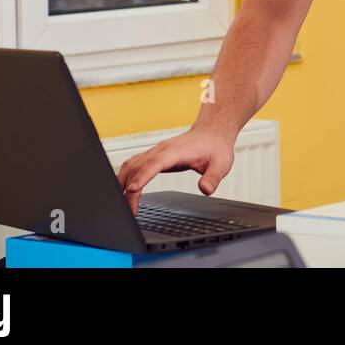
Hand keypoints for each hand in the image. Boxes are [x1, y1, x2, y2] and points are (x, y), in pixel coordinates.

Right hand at [115, 125, 235, 214]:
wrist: (212, 132)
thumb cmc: (215, 146)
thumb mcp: (222, 163)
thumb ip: (213, 177)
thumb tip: (205, 190)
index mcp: (176, 151)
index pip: (155, 163)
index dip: (143, 176)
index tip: (133, 190)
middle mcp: (161, 150)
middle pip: (138, 167)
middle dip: (129, 189)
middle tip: (130, 212)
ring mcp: (155, 152)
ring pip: (131, 165)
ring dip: (122, 183)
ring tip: (123, 206)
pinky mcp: (153, 156)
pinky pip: (133, 165)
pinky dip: (125, 178)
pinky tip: (124, 192)